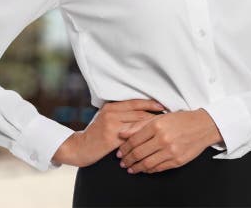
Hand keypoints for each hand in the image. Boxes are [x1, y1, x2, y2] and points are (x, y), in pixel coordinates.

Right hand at [51, 99, 166, 167]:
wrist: (81, 147)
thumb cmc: (96, 133)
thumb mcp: (105, 118)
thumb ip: (119, 113)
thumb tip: (140, 111)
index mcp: (110, 107)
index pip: (134, 102)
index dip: (150, 103)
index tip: (163, 106)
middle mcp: (111, 113)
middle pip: (139, 112)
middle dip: (155, 115)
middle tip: (169, 118)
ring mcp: (111, 125)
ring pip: (137, 124)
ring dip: (152, 127)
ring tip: (164, 129)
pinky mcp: (111, 138)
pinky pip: (132, 137)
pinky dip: (143, 139)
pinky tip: (152, 141)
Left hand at [115, 108, 222, 173]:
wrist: (203, 126)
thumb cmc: (180, 120)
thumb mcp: (158, 117)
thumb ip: (139, 125)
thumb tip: (122, 133)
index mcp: (156, 125)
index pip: (134, 140)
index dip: (124, 148)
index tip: (119, 152)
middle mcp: (163, 139)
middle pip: (139, 153)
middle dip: (128, 159)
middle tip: (122, 162)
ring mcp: (171, 151)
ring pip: (148, 163)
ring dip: (136, 167)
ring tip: (130, 168)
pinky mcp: (178, 160)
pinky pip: (159, 168)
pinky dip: (149, 170)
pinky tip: (144, 169)